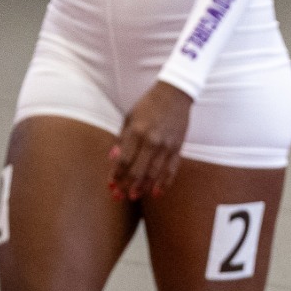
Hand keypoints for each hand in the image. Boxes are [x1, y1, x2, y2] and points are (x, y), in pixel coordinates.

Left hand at [110, 81, 190, 200]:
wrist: (175, 94)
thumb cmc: (148, 105)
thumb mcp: (129, 118)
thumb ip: (122, 140)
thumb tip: (113, 159)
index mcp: (137, 131)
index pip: (124, 160)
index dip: (116, 174)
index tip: (111, 184)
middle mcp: (152, 140)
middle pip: (138, 170)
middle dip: (128, 185)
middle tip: (120, 196)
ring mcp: (167, 145)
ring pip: (154, 173)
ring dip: (144, 187)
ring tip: (135, 196)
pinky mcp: (179, 146)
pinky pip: (172, 169)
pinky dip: (165, 182)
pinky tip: (157, 192)